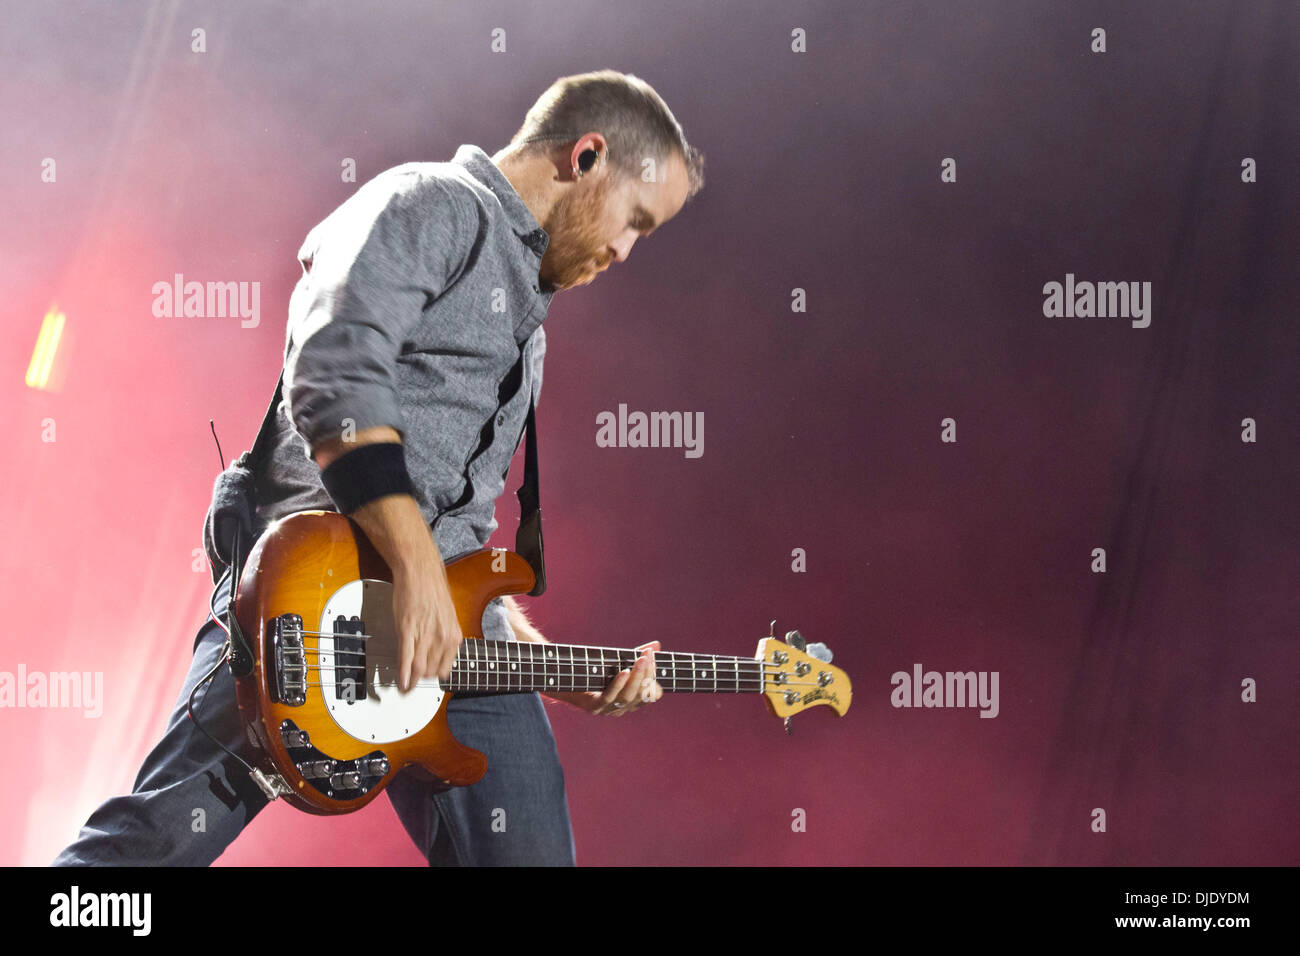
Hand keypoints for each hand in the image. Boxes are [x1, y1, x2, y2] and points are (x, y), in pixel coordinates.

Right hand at [393, 561, 462, 691]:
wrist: (420, 571)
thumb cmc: (432, 591)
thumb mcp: (447, 617)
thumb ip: (444, 637)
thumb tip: (438, 655)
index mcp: (454, 636)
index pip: (445, 669)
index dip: (433, 678)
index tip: (426, 681)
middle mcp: (442, 638)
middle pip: (431, 672)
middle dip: (421, 681)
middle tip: (412, 684)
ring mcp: (425, 635)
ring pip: (419, 670)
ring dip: (411, 682)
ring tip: (405, 687)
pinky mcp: (407, 630)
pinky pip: (406, 659)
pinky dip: (403, 674)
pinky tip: (401, 681)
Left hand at [587, 640, 662, 716]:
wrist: (565, 680)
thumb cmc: (595, 671)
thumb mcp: (618, 662)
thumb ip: (637, 655)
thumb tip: (656, 644)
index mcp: (630, 701)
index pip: (649, 695)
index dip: (654, 679)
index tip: (653, 660)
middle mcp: (621, 708)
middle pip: (640, 695)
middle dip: (646, 674)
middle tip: (648, 656)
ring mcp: (608, 710)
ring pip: (627, 696)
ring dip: (636, 677)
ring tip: (640, 660)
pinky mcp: (594, 707)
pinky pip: (609, 697)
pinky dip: (618, 684)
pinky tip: (624, 672)